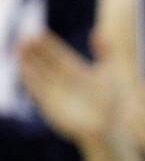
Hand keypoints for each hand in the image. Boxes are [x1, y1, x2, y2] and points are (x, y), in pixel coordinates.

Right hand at [18, 29, 121, 143]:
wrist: (107, 128)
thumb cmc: (111, 101)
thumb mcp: (109, 73)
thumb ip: (105, 52)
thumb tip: (97, 32)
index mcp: (76, 70)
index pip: (58, 53)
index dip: (48, 44)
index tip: (37, 32)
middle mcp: (63, 80)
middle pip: (45, 62)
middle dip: (34, 51)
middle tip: (23, 38)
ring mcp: (55, 92)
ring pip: (38, 74)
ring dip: (27, 63)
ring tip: (17, 50)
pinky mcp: (49, 106)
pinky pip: (37, 91)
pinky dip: (30, 81)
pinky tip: (22, 69)